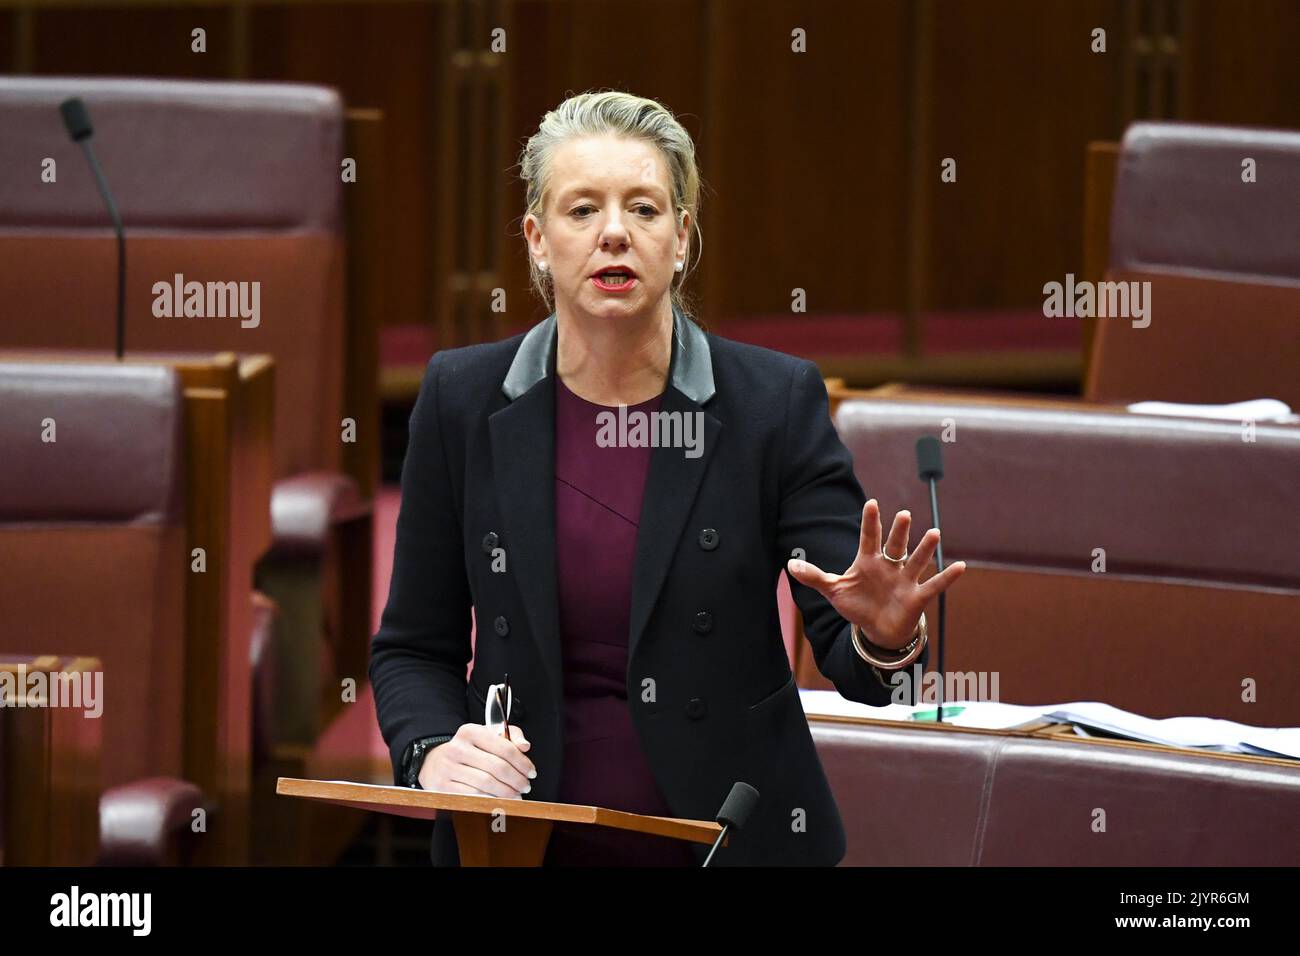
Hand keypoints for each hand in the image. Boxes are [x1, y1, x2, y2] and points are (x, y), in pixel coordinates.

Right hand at [417, 722, 535, 798]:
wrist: (433, 762)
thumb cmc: (467, 749)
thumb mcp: (486, 735)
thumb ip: (510, 735)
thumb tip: (525, 746)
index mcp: (470, 731)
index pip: (504, 747)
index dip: (522, 763)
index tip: (531, 772)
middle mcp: (457, 748)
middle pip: (497, 767)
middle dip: (517, 780)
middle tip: (525, 786)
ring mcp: (448, 768)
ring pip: (487, 783)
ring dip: (506, 793)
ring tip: (516, 795)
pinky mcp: (442, 786)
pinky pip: (473, 796)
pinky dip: (490, 800)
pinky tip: (499, 801)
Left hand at [786, 499, 966, 649]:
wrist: (877, 628)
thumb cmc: (857, 604)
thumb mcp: (834, 590)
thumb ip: (815, 576)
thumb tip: (790, 564)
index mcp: (868, 561)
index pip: (869, 537)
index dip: (870, 521)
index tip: (871, 502)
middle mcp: (889, 566)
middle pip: (895, 545)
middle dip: (899, 532)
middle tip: (904, 514)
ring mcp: (905, 580)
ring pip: (916, 561)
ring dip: (925, 549)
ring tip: (934, 534)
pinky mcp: (917, 597)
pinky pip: (934, 585)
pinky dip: (947, 577)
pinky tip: (961, 566)